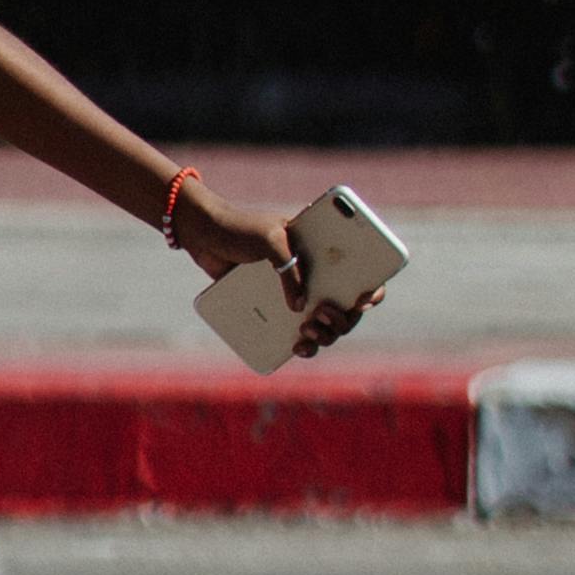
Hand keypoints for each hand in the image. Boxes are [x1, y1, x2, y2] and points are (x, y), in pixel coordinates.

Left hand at [170, 186, 359, 359]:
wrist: (202, 235)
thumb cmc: (240, 227)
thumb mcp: (270, 239)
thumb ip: (289, 269)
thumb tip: (299, 307)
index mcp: (322, 250)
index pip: (361, 272)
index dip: (371, 290)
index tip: (362, 300)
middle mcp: (315, 274)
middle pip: (346, 307)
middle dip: (342, 319)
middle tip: (321, 314)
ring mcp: (297, 293)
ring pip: (326, 324)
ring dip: (326, 335)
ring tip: (307, 332)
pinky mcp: (276, 307)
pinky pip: (299, 331)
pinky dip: (305, 343)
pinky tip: (296, 346)